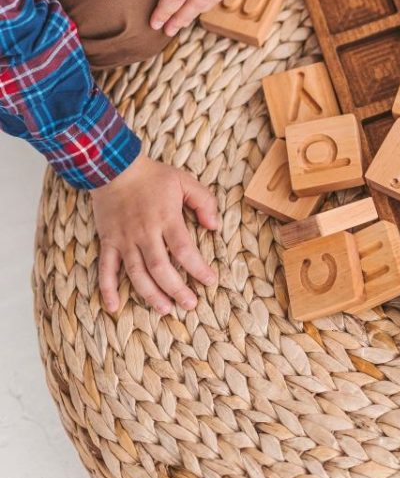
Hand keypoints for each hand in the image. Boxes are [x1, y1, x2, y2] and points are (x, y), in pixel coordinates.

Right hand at [91, 154, 219, 314]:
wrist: (113, 168)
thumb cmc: (153, 176)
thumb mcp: (185, 181)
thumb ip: (204, 202)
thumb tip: (214, 226)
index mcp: (166, 218)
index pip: (184, 250)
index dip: (198, 269)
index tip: (210, 281)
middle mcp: (145, 233)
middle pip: (161, 268)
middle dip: (177, 289)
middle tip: (190, 304)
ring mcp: (124, 239)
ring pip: (136, 273)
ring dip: (150, 294)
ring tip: (165, 309)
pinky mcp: (108, 242)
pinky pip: (106, 269)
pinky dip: (107, 289)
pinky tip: (114, 307)